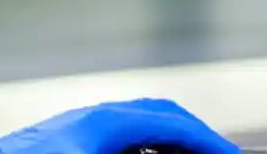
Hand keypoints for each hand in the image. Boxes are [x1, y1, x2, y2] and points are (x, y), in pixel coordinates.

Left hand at [0, 99, 241, 153]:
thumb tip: (184, 150)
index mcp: (104, 119)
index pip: (175, 122)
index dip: (210, 140)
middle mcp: (87, 116)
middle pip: (157, 117)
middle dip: (190, 136)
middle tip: (214, 153)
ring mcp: (69, 129)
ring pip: (133, 129)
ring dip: (163, 144)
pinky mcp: (52, 145)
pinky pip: (110, 139)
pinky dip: (137, 149)